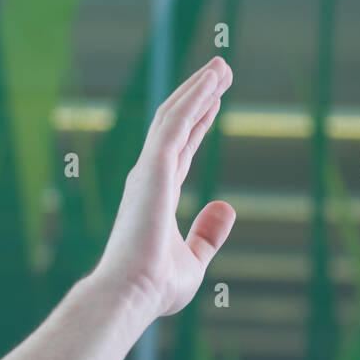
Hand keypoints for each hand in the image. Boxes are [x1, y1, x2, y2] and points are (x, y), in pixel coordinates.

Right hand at [93, 57, 236, 317]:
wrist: (131, 293)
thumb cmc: (156, 286)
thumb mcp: (194, 260)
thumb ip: (209, 234)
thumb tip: (228, 207)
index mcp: (157, 198)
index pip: (180, 150)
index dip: (198, 124)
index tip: (214, 103)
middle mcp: (149, 179)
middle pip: (177, 125)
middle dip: (198, 96)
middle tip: (219, 71)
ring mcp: (149, 171)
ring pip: (175, 116)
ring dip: (198, 88)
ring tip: (220, 66)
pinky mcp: (154, 167)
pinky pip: (177, 123)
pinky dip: (195, 98)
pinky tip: (212, 80)